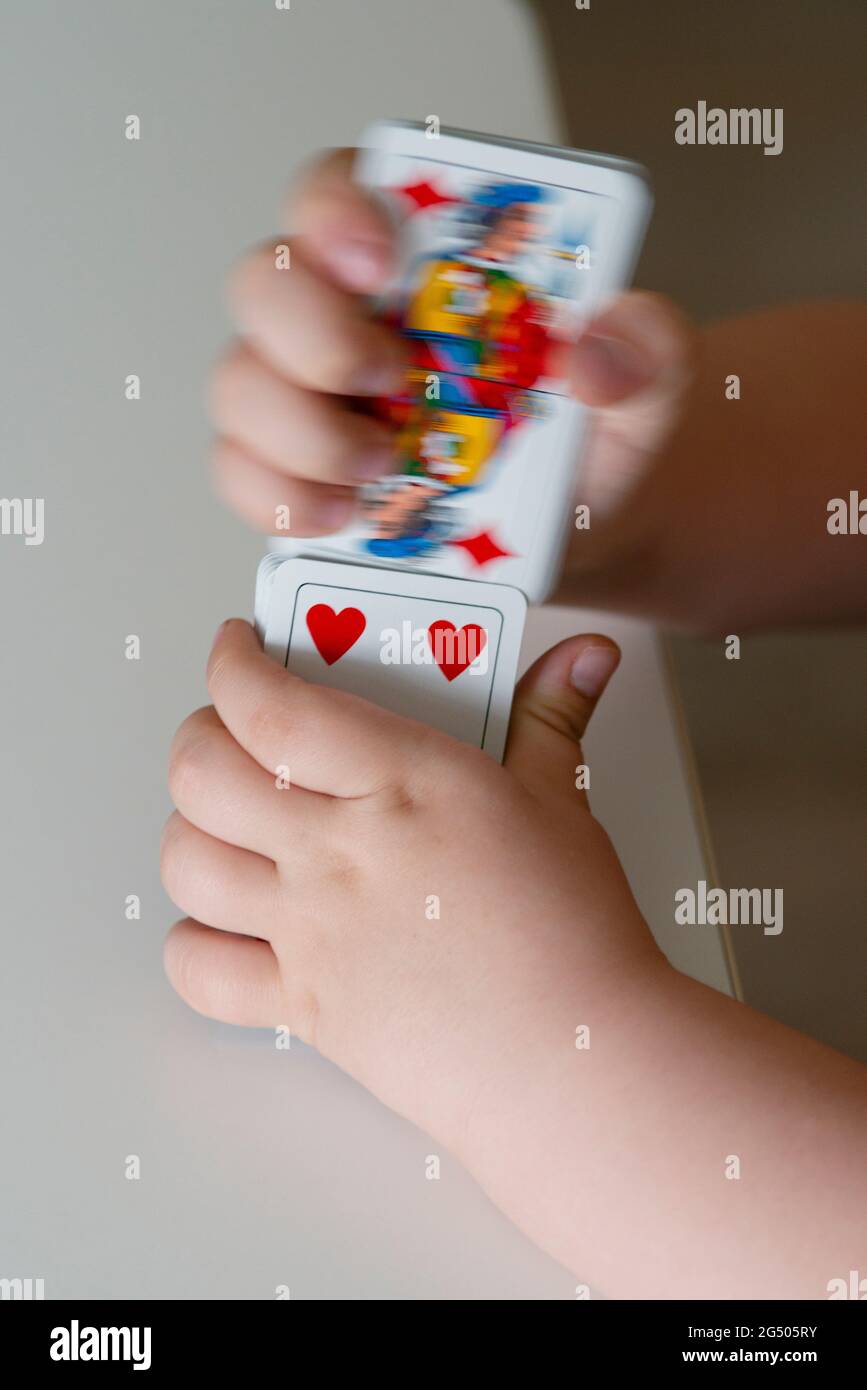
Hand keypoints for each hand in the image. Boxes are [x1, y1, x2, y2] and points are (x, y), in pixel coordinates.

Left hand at [160, 621, 662, 1149]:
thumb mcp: (563, 802)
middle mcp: (337, 852)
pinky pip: (199, 968)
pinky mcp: (301, 1003)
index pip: (272, 706)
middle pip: (203, 772)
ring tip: (228, 818)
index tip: (240, 647)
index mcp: (400, 785)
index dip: (233, 665)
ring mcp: (309, 931)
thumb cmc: (572, 935)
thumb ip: (552, 715)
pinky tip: (232, 919)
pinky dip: (195, 939)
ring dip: (189, 827)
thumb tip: (583, 656)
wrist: (574, 1062)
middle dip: (200, 734)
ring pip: (186, 859)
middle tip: (234, 728)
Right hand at [210, 148, 694, 548]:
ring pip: (239, 384)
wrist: (574, 532)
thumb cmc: (591, 434)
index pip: (336, 191)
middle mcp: (340, 312)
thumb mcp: (647, 382)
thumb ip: (648, 348)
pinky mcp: (294, 474)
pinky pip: (242, 475)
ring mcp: (305, 396)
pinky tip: (340, 516)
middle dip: (312, 334)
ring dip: (300, 431)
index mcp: (413, 255)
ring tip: (379, 469)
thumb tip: (598, 355)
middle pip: (264, 283)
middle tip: (388, 379)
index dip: (336, 212)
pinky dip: (279, 499)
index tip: (380, 264)